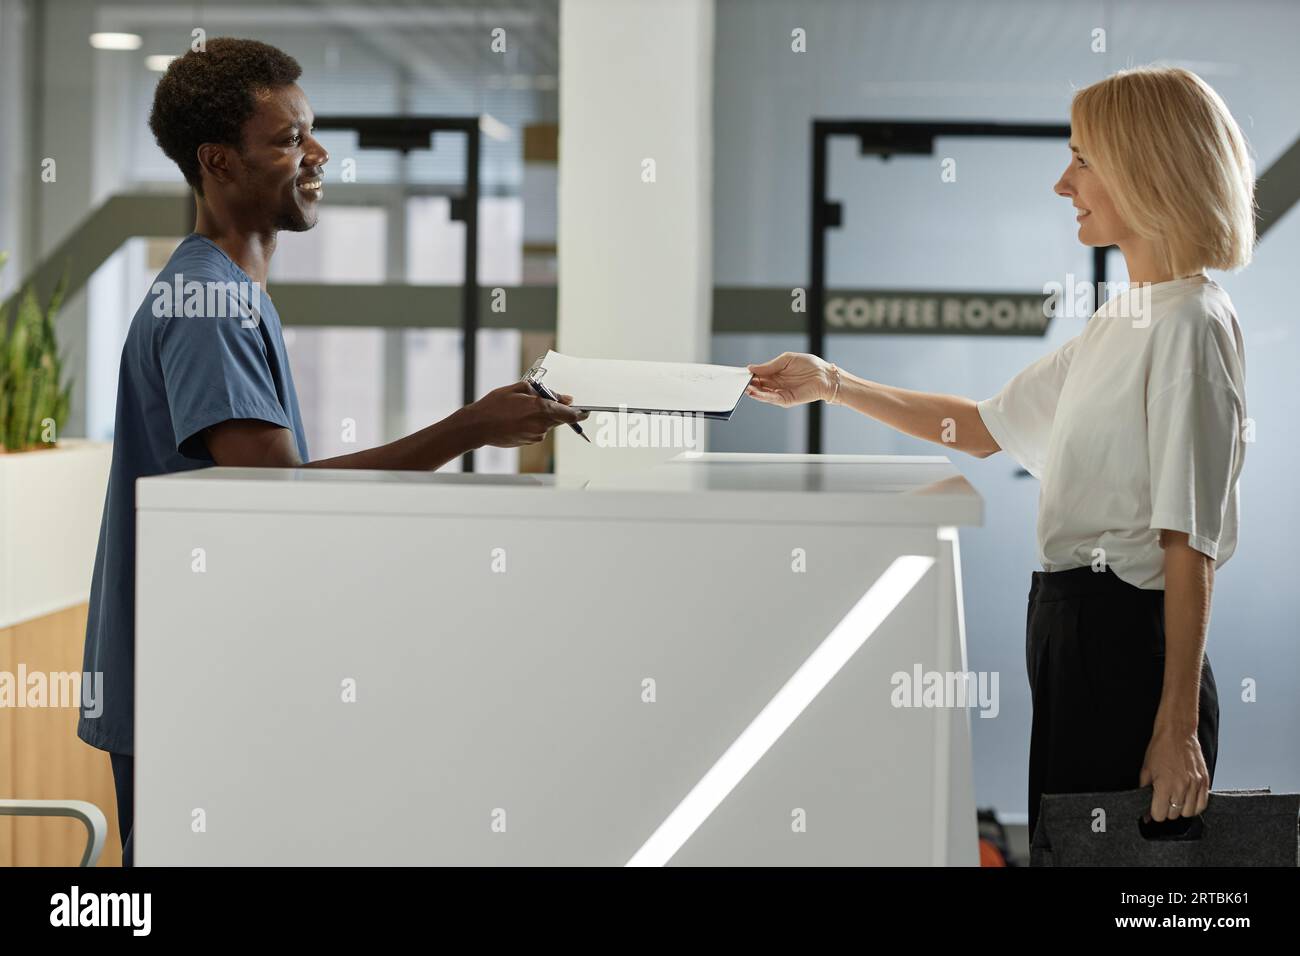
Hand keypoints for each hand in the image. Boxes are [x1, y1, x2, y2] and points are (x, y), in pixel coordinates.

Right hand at [463, 382, 588, 447]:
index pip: (571, 415)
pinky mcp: (529, 442)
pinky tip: (517, 418)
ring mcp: (536, 435)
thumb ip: (543, 392)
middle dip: (557, 410)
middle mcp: (542, 425)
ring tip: (520, 409)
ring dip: (542, 415)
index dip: (581, 413)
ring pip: (548, 424)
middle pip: (561, 418)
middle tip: (542, 401)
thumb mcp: (518, 389)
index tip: (586, 410)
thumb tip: (564, 398)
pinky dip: (533, 423)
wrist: (477, 427)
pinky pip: (538, 430)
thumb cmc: (495, 405)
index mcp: (542, 409)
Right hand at [746, 352, 834, 407]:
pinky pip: (772, 399)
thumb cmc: (809, 365)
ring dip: (754, 392)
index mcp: (775, 373)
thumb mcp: (786, 360)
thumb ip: (769, 365)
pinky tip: (756, 393)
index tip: (741, 374)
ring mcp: (780, 392)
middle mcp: (776, 383)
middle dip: (749, 384)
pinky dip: (763, 397)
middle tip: (741, 382)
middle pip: (758, 385)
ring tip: (746, 388)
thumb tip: (752, 368)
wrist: (824, 375)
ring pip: (763, 393)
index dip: (750, 374)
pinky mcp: (786, 400)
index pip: (758, 374)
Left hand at [1139, 725, 1209, 820]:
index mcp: (1164, 785)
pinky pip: (1202, 804)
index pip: (1160, 814)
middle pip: (1174, 815)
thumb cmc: (1160, 749)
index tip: (1153, 809)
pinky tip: (1187, 800)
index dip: (1154, 813)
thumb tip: (1144, 807)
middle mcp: (1181, 787)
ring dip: (1180, 809)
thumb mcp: (1146, 769)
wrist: (1177, 733)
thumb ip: (1144, 790)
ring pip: (1188, 812)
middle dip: (1166, 810)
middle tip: (1163, 801)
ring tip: (1175, 799)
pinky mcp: (1205, 782)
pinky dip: (1194, 806)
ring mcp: (1195, 785)